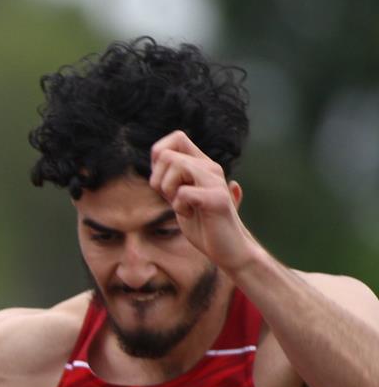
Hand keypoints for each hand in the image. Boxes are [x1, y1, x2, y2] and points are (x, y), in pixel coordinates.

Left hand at [149, 130, 256, 272]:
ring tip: (182, 205)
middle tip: (171, 198)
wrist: (227, 250)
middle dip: (158, 180)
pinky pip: (184, 192)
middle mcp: (211, 168)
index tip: (163, 179)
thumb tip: (159, 155)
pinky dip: (179, 206)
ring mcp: (216, 182)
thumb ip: (171, 178)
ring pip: (176, 166)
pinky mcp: (217, 199)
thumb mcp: (180, 196)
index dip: (159, 154)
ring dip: (168, 190)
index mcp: (202, 164)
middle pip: (168, 155)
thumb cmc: (202, 224)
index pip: (177, 137)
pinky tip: (190, 214)